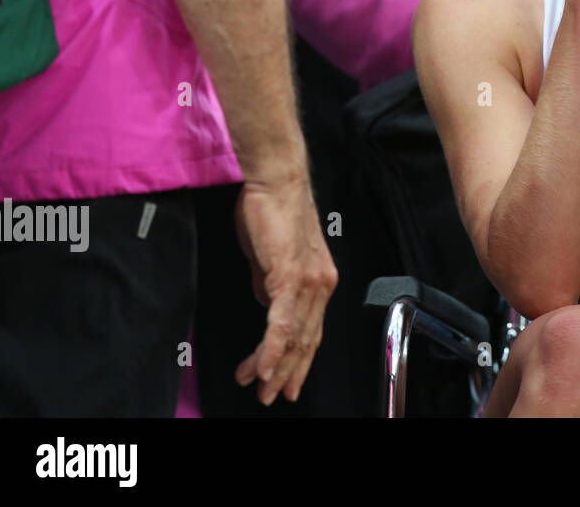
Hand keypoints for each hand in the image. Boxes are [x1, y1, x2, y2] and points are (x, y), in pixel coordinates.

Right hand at [233, 176, 337, 404]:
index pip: (310, 330)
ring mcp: (309, 282)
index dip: (299, 359)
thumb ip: (271, 286)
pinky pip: (281, 323)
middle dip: (287, 373)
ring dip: (274, 367)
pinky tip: (263, 368)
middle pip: (306, 340)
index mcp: (320, 280)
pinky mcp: (291, 277)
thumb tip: (266, 307)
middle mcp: (321, 285)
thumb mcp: (271, 259)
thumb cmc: (271, 213)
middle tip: (271, 396)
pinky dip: (272, 349)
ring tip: (258, 387)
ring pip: (294, 337)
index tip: (286, 381)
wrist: (276, 182)